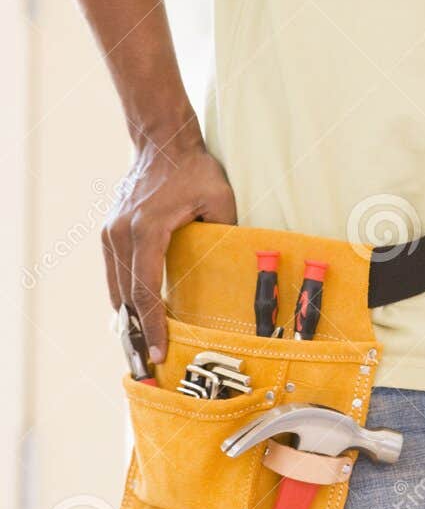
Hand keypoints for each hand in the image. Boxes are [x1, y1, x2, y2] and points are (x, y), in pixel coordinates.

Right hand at [102, 125, 236, 364]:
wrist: (162, 141)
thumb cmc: (195, 169)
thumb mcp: (220, 198)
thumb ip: (225, 233)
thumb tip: (232, 270)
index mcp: (147, 229)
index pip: (147, 288)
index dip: (153, 325)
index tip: (159, 352)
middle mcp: (121, 234)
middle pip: (126, 295)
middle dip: (136, 333)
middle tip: (147, 367)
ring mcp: (110, 233)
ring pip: (115, 287)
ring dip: (126, 319)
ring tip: (138, 351)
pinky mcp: (109, 232)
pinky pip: (114, 273)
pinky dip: (122, 297)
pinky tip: (132, 319)